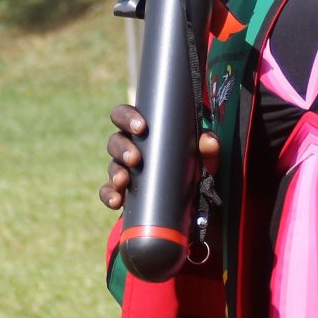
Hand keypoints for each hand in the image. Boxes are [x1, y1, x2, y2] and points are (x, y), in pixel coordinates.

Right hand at [99, 104, 220, 210]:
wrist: (185, 203)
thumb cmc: (188, 168)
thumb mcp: (200, 158)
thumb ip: (207, 148)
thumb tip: (210, 140)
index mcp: (142, 131)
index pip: (125, 115)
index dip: (127, 117)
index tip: (140, 126)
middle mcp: (129, 147)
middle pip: (115, 140)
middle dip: (123, 148)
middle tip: (135, 158)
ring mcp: (122, 170)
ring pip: (112, 165)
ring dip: (116, 172)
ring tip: (123, 181)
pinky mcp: (120, 192)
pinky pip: (107, 191)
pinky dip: (109, 195)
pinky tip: (116, 201)